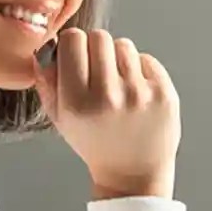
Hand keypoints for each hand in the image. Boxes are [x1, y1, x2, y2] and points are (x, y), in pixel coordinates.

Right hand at [32, 28, 180, 198]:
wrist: (134, 173)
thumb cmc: (96, 143)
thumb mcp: (60, 118)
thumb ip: (47, 80)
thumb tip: (49, 45)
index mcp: (77, 103)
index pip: (72, 40)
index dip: (73, 45)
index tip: (76, 57)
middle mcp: (108, 97)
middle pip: (99, 37)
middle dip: (96, 49)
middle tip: (99, 70)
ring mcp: (140, 95)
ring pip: (124, 45)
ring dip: (119, 59)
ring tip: (118, 84)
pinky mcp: (164, 94)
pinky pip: (147, 59)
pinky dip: (141, 70)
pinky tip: (137, 92)